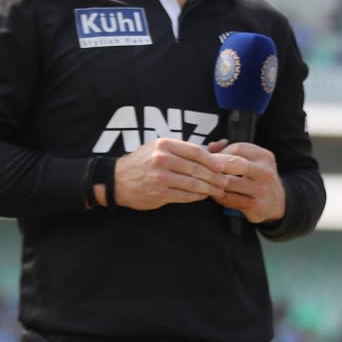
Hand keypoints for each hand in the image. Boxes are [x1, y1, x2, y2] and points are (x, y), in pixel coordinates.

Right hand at [112, 138, 228, 209]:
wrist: (117, 180)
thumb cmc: (143, 162)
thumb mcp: (159, 147)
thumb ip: (185, 148)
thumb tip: (220, 144)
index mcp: (164, 145)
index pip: (196, 151)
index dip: (212, 160)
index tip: (221, 167)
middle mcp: (162, 159)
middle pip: (197, 168)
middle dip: (214, 177)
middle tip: (225, 181)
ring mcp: (160, 177)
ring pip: (193, 183)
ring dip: (209, 188)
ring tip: (218, 190)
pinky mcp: (159, 193)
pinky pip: (185, 196)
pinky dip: (197, 197)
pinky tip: (203, 196)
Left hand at [207, 139, 286, 223]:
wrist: (276, 204)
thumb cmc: (258, 180)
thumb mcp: (253, 162)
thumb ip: (231, 152)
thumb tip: (211, 146)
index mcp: (265, 157)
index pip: (238, 148)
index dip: (221, 152)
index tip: (213, 158)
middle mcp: (266, 172)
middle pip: (235, 163)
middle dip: (216, 165)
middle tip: (204, 168)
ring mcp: (262, 190)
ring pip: (230, 183)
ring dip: (215, 182)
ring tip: (207, 181)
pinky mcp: (255, 205)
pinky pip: (230, 199)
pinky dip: (219, 196)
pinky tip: (215, 194)